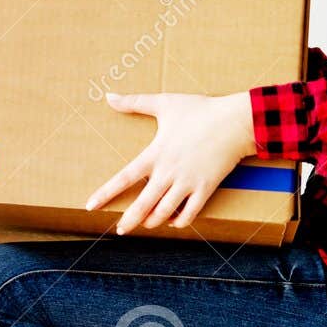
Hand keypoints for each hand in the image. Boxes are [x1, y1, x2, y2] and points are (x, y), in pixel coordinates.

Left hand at [85, 90, 256, 235]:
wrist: (235, 121)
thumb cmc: (200, 110)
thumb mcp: (165, 102)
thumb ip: (135, 102)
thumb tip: (109, 96)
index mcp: (155, 154)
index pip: (124, 177)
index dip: (106, 193)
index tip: (90, 206)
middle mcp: (169, 172)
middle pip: (143, 204)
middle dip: (129, 221)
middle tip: (120, 230)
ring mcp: (187, 183)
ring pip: (164, 213)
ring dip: (153, 222)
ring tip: (147, 224)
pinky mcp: (205, 188)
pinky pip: (190, 214)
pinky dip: (179, 221)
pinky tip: (174, 221)